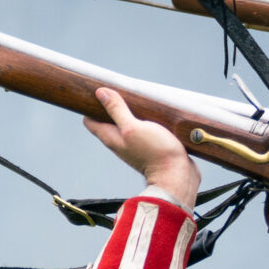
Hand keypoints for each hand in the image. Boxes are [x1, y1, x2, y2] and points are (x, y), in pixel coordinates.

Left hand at [86, 88, 201, 206]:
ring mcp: (134, 146)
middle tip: (120, 93)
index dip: (91, 106)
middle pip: (107, 122)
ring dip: (129, 114)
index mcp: (111, 138)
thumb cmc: (155, 153)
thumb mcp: (133, 127)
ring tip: (138, 102)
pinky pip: (141, 131)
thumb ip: (117, 111)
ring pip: (125, 126)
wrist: (178, 176)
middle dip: (110, 107)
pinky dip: (143, 121)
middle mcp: (119, 143)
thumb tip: (100, 93)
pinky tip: (153, 116)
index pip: (90, 121)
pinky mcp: (149, 148)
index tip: (99, 94)